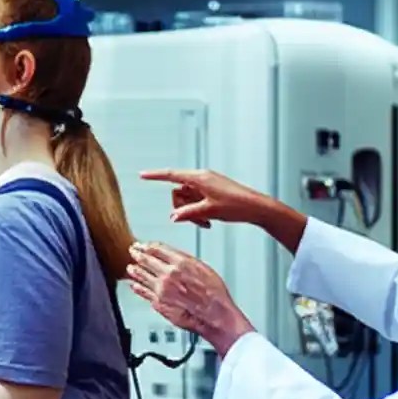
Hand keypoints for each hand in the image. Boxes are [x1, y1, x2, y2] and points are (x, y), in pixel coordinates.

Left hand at [126, 242, 255, 356]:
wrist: (213, 314)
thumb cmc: (213, 294)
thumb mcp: (203, 268)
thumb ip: (185, 261)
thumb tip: (173, 258)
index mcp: (180, 263)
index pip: (157, 249)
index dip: (147, 245)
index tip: (143, 244)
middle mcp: (167, 275)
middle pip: (146, 260)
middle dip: (138, 254)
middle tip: (133, 251)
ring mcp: (161, 290)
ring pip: (142, 276)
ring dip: (134, 270)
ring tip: (130, 268)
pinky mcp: (159, 303)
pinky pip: (144, 293)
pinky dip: (137, 288)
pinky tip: (134, 286)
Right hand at [139, 168, 272, 228]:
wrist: (257, 208)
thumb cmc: (236, 206)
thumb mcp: (209, 212)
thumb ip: (188, 214)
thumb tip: (173, 217)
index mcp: (200, 178)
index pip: (171, 175)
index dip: (155, 176)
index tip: (141, 175)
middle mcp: (202, 179)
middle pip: (178, 192)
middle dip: (182, 208)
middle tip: (196, 221)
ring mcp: (207, 185)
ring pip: (187, 199)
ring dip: (191, 213)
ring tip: (206, 223)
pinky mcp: (212, 192)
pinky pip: (196, 202)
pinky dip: (199, 212)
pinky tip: (209, 222)